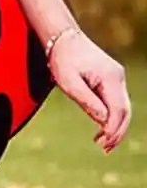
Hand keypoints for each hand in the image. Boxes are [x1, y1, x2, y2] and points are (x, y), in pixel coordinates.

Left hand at [48, 30, 131, 151]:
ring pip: (123, 108)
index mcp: (110, 78)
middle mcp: (118, 78)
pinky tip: (103, 129)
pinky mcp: (111, 79)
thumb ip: (86, 101)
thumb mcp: (68, 82)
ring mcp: (116, 78)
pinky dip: (111, 117)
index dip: (113, 129)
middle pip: (125, 111)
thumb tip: (102, 120)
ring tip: (103, 144)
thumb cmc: (62, 59)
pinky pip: (116, 102)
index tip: (103, 143)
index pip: (118, 110)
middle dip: (117, 132)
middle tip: (104, 149)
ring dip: (115, 126)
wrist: (63, 39)